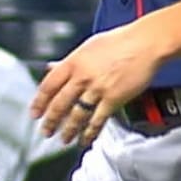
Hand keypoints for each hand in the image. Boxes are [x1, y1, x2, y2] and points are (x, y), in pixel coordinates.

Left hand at [30, 24, 164, 144]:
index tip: (35, 113)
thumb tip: (51, 67)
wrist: (145, 43)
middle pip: (60, 103)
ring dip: (68, 130)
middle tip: (46, 131)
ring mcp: (97, 89)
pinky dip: (89, 132)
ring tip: (64, 139)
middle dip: (51, 121)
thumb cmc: (120, 41)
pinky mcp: (113, 99)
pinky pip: (97, 120)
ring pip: (77, 115)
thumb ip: (69, 60)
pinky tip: (85, 139)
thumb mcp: (88, 46)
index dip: (39, 102)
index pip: (49, 85)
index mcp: (74, 61)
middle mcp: (82, 76)